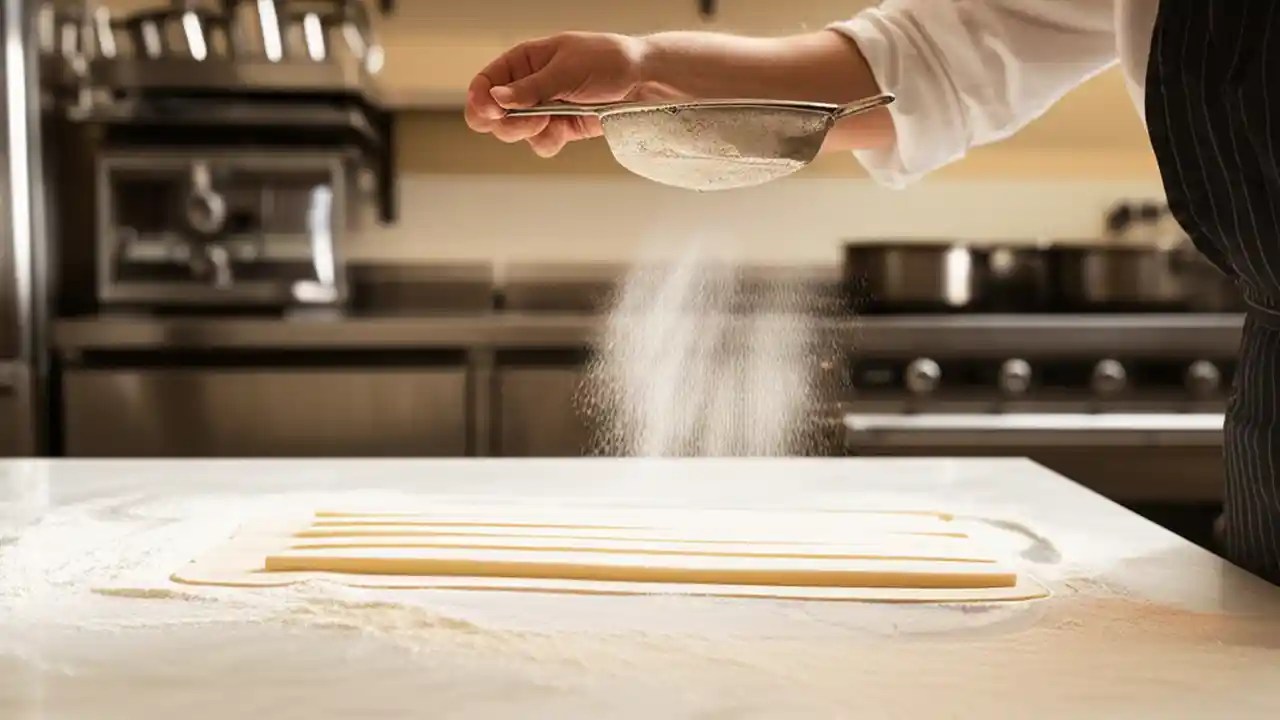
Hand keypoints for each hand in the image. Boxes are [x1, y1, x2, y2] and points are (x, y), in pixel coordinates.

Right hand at [465, 32, 659, 156]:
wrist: (643, 81)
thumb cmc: (608, 61)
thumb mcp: (567, 70)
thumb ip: (531, 88)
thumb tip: (496, 97)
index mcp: (524, 61)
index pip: (486, 82)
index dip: (481, 100)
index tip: (490, 112)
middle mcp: (528, 87)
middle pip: (494, 116)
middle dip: (510, 122)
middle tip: (534, 118)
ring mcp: (543, 109)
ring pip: (515, 133)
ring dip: (532, 131)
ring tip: (554, 119)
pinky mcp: (560, 128)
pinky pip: (540, 144)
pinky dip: (550, 141)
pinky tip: (566, 129)